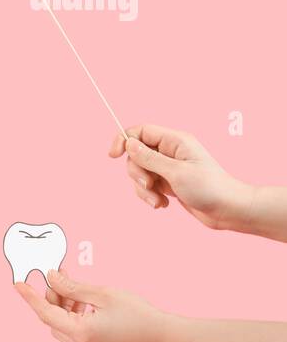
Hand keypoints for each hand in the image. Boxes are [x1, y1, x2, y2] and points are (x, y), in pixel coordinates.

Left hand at [14, 269, 172, 341]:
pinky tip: (84, 303)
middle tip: (58, 274)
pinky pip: (73, 334)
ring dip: (63, 307)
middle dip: (52, 297)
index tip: (17, 282)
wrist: (165, 339)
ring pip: (61, 327)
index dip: (30, 296)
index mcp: (80, 332)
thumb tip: (50, 276)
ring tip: (74, 288)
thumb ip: (72, 286)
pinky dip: (73, 317)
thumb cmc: (138, 313)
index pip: (44, 312)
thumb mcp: (103, 294)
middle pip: (52, 319)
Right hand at [108, 124, 251, 230]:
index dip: (124, 140)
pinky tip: (163, 204)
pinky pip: (147, 186)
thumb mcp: (176, 173)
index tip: (113, 155)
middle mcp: (170, 152)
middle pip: (135, 154)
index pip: (140, 131)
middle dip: (137, 173)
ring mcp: (168, 168)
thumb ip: (149, 158)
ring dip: (143, 189)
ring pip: (139, 172)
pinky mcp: (168, 182)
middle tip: (149, 186)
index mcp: (175, 141)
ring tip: (158, 201)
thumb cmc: (209, 188)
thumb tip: (128, 144)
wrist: (228, 210)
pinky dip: (150, 196)